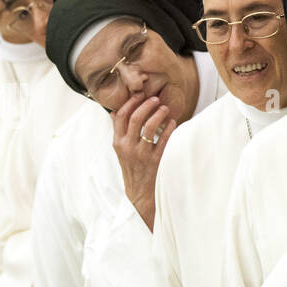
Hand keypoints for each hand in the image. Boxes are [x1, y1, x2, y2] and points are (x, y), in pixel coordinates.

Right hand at [112, 93, 175, 229]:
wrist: (139, 192)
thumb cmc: (131, 167)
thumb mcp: (120, 150)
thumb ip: (118, 131)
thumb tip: (112, 112)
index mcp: (118, 142)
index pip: (120, 117)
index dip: (130, 103)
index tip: (139, 95)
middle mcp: (128, 147)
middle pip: (135, 118)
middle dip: (146, 105)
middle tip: (155, 99)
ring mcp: (141, 154)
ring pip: (150, 127)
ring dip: (159, 114)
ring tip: (165, 109)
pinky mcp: (155, 160)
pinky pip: (163, 140)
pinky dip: (169, 128)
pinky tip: (173, 122)